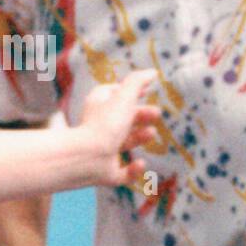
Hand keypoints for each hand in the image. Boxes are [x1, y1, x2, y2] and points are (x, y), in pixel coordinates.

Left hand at [77, 69, 162, 187]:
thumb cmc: (105, 123)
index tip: (145, 91)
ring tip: (151, 133)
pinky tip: (141, 163)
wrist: (88, 157)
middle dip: (140, 116)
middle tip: (156, 114)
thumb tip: (152, 72)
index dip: (128, 92)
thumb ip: (138, 82)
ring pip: (123, 143)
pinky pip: (122, 172)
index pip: (112, 95)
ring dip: (139, 138)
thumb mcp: (124, 96)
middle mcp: (98, 127)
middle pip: (121, 119)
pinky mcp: (106, 173)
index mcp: (98, 106)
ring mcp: (101, 151)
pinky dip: (133, 169)